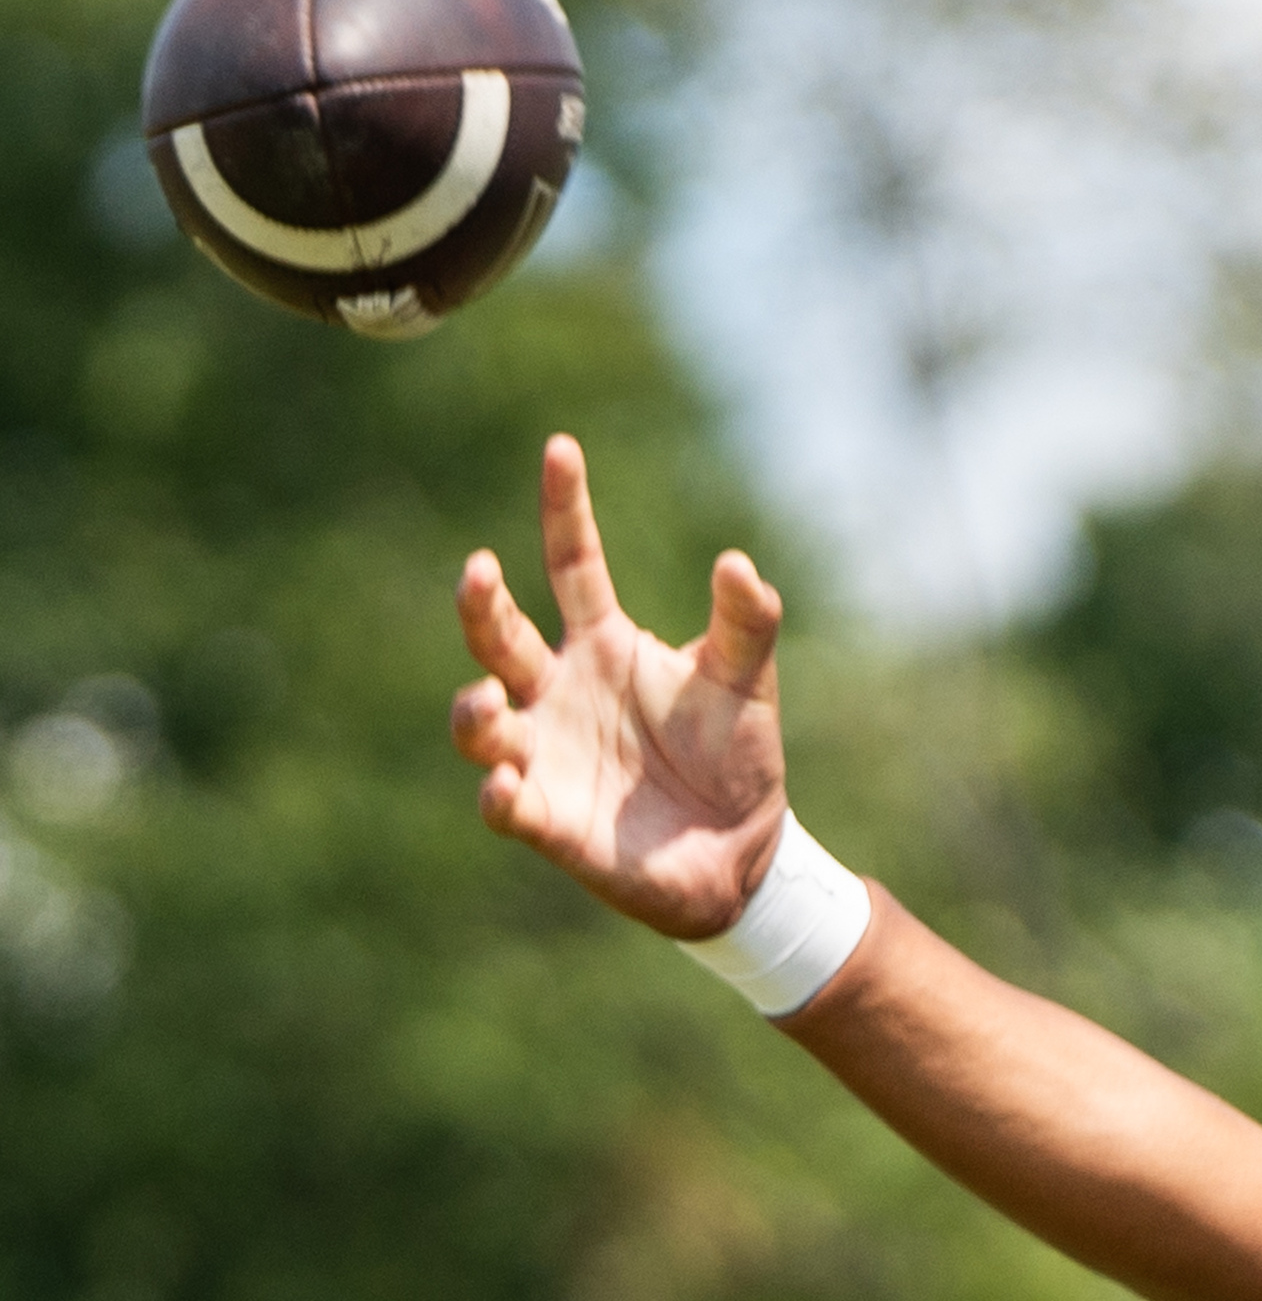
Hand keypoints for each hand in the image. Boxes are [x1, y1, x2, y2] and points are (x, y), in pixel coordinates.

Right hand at [450, 435, 789, 938]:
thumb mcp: (748, 681)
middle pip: (500, 635)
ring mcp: (544, 753)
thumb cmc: (736, 755)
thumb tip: (738, 562)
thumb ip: (746, 622)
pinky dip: (499, 794)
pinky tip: (504, 786)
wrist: (743, 851)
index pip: (571, 563)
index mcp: (603, 643)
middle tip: (479, 570)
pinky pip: (506, 804)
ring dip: (473, 711)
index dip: (566, 508)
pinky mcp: (548, 820)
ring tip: (485, 700)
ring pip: (482, 722)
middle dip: (481, 605)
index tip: (562, 448)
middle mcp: (557, 690)